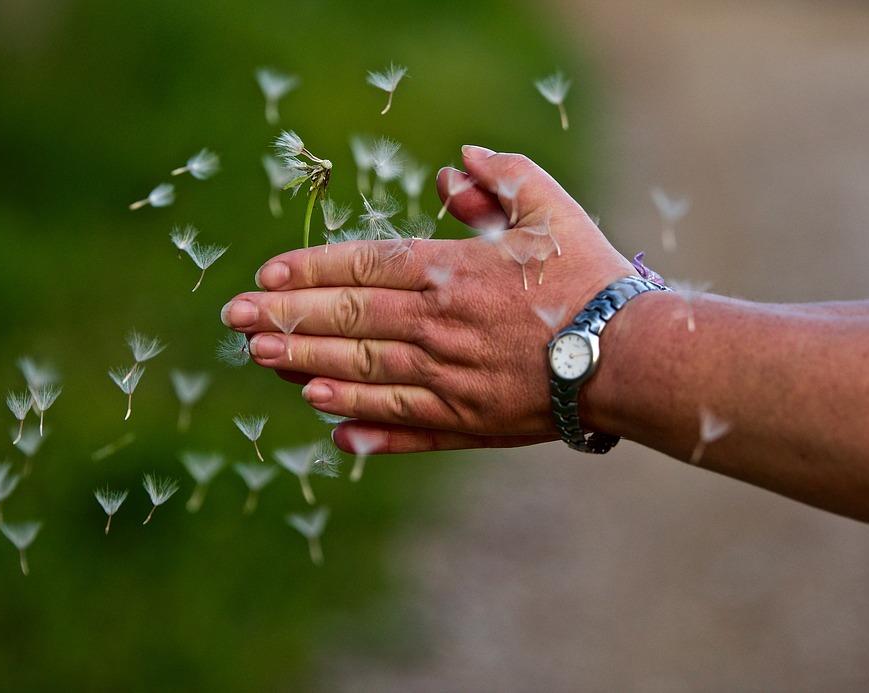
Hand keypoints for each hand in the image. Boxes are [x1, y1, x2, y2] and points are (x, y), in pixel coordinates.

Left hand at [221, 145, 635, 452]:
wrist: (633, 357)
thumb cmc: (592, 277)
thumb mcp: (551, 209)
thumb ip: (500, 179)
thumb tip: (454, 163)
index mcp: (454, 272)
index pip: (364, 268)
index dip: (310, 271)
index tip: (266, 275)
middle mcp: (441, 326)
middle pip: (348, 321)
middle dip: (285, 317)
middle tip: (234, 318)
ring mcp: (450, 379)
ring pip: (363, 372)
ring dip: (306, 366)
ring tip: (260, 359)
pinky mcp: (468, 422)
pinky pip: (405, 424)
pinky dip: (363, 423)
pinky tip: (325, 422)